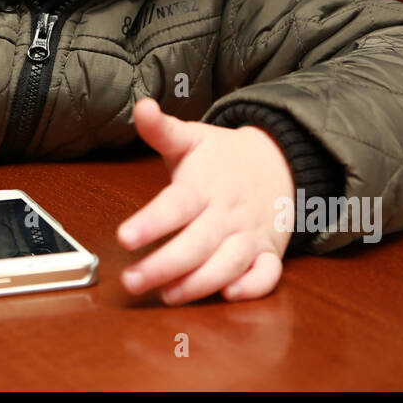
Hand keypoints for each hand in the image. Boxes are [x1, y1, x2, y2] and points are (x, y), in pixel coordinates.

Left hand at [117, 98, 295, 303]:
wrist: (278, 161)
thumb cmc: (223, 157)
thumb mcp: (191, 138)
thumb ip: (161, 130)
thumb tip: (141, 107)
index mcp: (204, 185)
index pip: (176, 205)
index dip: (151, 223)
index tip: (124, 237)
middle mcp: (227, 213)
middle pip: (197, 244)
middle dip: (164, 266)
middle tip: (132, 281)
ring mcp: (250, 234)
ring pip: (228, 265)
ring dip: (198, 285)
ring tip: (166, 295)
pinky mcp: (268, 252)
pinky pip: (267, 275)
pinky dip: (252, 288)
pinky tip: (228, 296)